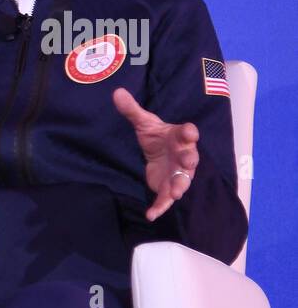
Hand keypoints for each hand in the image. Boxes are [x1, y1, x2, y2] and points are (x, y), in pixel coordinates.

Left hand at [112, 87, 198, 220]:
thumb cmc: (157, 136)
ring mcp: (179, 173)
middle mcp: (184, 155)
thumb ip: (132, 110)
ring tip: (175, 194)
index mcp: (179, 137)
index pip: (187, 132)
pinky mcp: (168, 186)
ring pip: (182, 180)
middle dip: (190, 160)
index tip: (190, 132)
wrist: (159, 152)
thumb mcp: (144, 123)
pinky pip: (166, 198)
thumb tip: (116, 92)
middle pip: (190, 158)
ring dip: (179, 186)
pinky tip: (151, 215)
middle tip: (189, 162)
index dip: (189, 132)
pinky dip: (160, 207)